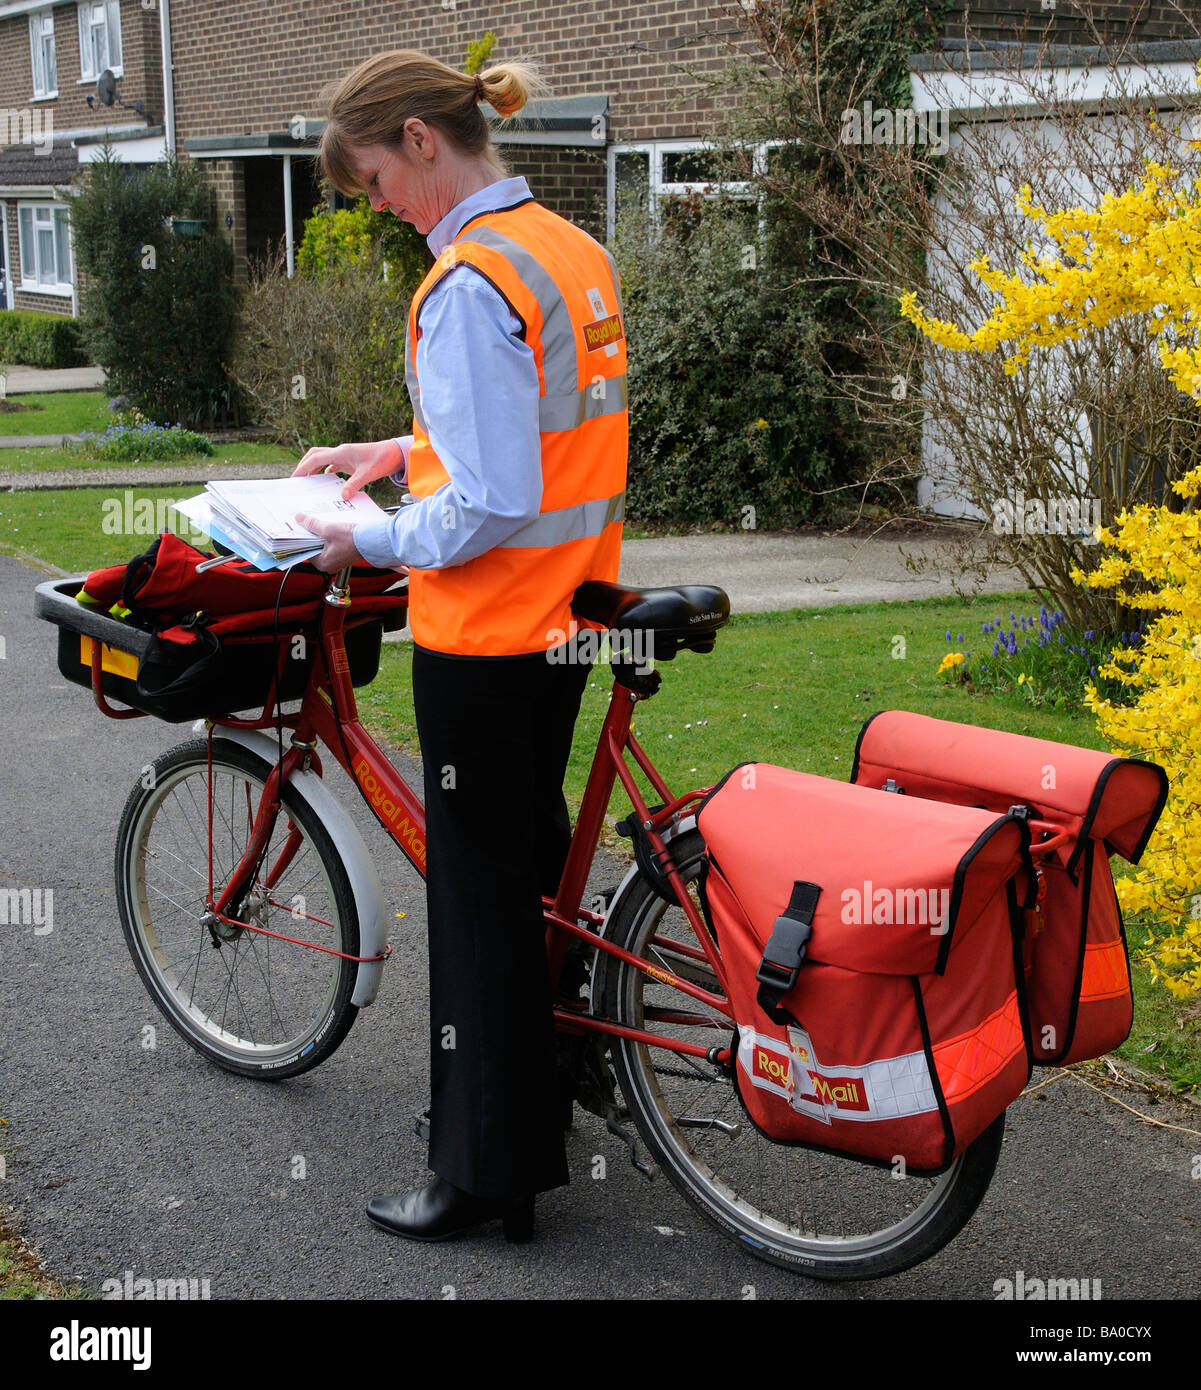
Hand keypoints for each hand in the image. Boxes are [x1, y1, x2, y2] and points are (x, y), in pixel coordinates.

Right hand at [293, 438, 409, 498]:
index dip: (303, 467)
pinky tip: (325, 480)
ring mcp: (345, 455)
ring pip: (322, 458)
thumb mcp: (368, 474)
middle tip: (296, 478)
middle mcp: (340, 452)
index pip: (316, 458)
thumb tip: (343, 496)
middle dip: (304, 465)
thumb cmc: (382, 460)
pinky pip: (333, 464)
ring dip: (313, 467)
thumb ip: (354, 484)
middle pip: (315, 455)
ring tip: (307, 480)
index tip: (295, 477)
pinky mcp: (350, 460)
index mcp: (341, 453)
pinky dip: (326, 471)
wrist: (395, 453)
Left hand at [295, 513, 365, 572]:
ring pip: (323, 545)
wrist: (372, 541)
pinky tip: (331, 527)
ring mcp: (337, 560)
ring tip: (320, 524)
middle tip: (308, 523)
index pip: (306, 549)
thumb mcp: (328, 529)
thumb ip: (312, 524)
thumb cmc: (353, 540)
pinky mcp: (343, 554)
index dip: (302, 537)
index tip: (298, 528)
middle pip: (314, 546)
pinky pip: (331, 545)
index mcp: (323, 563)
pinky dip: (329, 536)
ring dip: (321, 534)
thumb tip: (300, 519)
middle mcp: (329, 565)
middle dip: (312, 534)